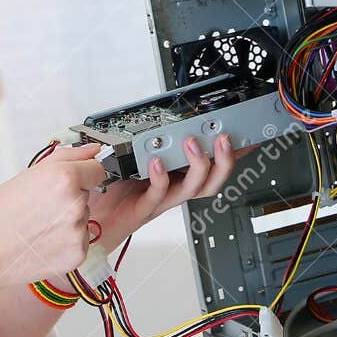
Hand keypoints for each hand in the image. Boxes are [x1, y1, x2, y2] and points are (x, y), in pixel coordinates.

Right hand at [0, 143, 105, 288]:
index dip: (82, 172)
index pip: (97, 168)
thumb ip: (66, 158)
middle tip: (39, 206)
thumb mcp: (25, 175)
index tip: (73, 178)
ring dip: (67, 220)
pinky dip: (65, 241)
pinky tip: (41, 241)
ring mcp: (77, 232)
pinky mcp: (77, 254)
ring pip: (82, 218)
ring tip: (36, 226)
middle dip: (69, 197)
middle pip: (87, 194)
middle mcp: (75, 205)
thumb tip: (91, 151)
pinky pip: (80, 240)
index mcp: (64, 178)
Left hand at [86, 134, 239, 251]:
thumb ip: (146, 141)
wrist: (90, 220)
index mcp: (174, 176)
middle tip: (226, 140)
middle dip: (225, 160)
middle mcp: (171, 189)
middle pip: (211, 180)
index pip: (210, 165)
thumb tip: (156, 115)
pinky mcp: (142, 208)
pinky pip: (158, 195)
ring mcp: (159, 200)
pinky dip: (160, 178)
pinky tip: (156, 163)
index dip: (231, 154)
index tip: (246, 138)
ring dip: (198, 166)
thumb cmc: (108, 191)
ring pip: (192, 188)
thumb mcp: (132, 159)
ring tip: (193, 145)